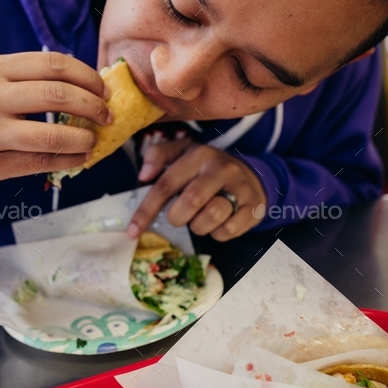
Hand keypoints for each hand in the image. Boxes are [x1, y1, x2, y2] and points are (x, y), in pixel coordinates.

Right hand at [0, 52, 112, 187]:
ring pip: (52, 136)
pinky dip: (69, 160)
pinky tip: (80, 157)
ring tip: (94, 140)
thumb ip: (30, 78)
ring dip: (84, 139)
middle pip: (58, 95)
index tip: (103, 89)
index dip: (87, 77)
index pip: (54, 64)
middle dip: (92, 106)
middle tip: (106, 115)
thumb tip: (89, 85)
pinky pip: (41, 163)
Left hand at [127, 139, 266, 241]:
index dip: (147, 209)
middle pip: (191, 200)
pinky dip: (217, 233)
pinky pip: (229, 230)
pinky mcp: (253, 206)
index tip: (133, 231)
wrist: (252, 176)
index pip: (167, 183)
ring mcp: (240, 187)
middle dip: (177, 217)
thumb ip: (158, 156)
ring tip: (200, 220)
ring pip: (212, 216)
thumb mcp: (183, 153)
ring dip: (199, 226)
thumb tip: (143, 175)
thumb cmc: (207, 169)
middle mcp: (220, 168)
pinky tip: (218, 224)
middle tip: (178, 218)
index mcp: (198, 155)